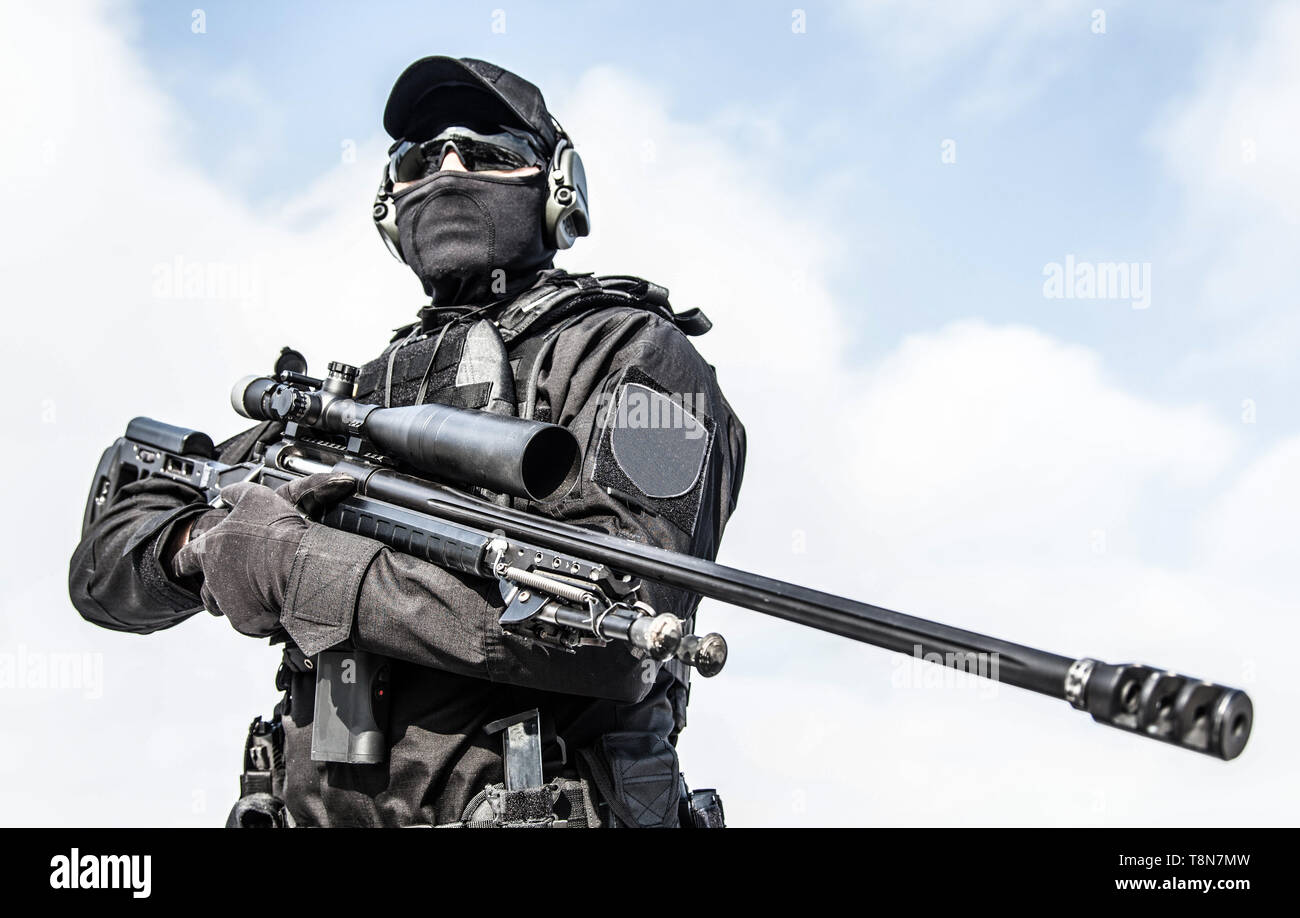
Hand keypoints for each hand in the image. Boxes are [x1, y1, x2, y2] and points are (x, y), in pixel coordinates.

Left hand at [171, 473, 355, 636]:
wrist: (294, 562)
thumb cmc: (275, 529)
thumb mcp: (254, 497)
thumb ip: (235, 493)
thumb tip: (226, 492)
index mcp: (210, 549)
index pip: (185, 558)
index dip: (184, 562)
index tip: (183, 566)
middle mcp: (213, 578)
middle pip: (205, 591)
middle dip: (214, 591)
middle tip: (230, 587)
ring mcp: (228, 601)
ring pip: (226, 607)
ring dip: (236, 603)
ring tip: (258, 596)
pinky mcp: (245, 620)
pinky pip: (249, 622)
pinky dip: (259, 616)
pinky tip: (274, 605)